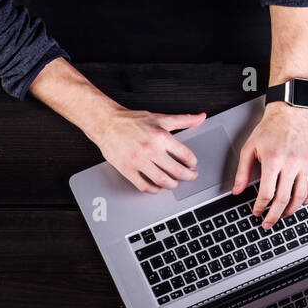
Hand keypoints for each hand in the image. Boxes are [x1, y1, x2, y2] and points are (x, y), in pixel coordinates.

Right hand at [91, 108, 206, 193]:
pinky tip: (157, 187)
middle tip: (190, 176)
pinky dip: (153, 189)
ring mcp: (138, 161)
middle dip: (187, 176)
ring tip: (173, 182)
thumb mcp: (160, 118)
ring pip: (161, 181)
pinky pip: (143, 185)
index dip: (192, 162)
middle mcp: (151, 150)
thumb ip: (183, 119)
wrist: (107, 123)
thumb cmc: (131, 121)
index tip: (192, 164)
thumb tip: (200, 117)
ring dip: (171, 185)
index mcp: (161, 136)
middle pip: (176, 171)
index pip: (185, 155)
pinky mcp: (127, 169)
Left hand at [232, 103, 307, 228]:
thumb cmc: (269, 129)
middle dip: (274, 215)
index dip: (260, 207)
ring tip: (282, 215)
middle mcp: (291, 164)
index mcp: (273, 160)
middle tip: (267, 223)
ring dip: (290, 210)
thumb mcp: (249, 148)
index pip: (267, 193)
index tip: (256, 212)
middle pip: (283, 199)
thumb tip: (236, 191)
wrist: (290, 113)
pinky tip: (299, 203)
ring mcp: (304, 164)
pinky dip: (307, 199)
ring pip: (300, 196)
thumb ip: (242, 172)